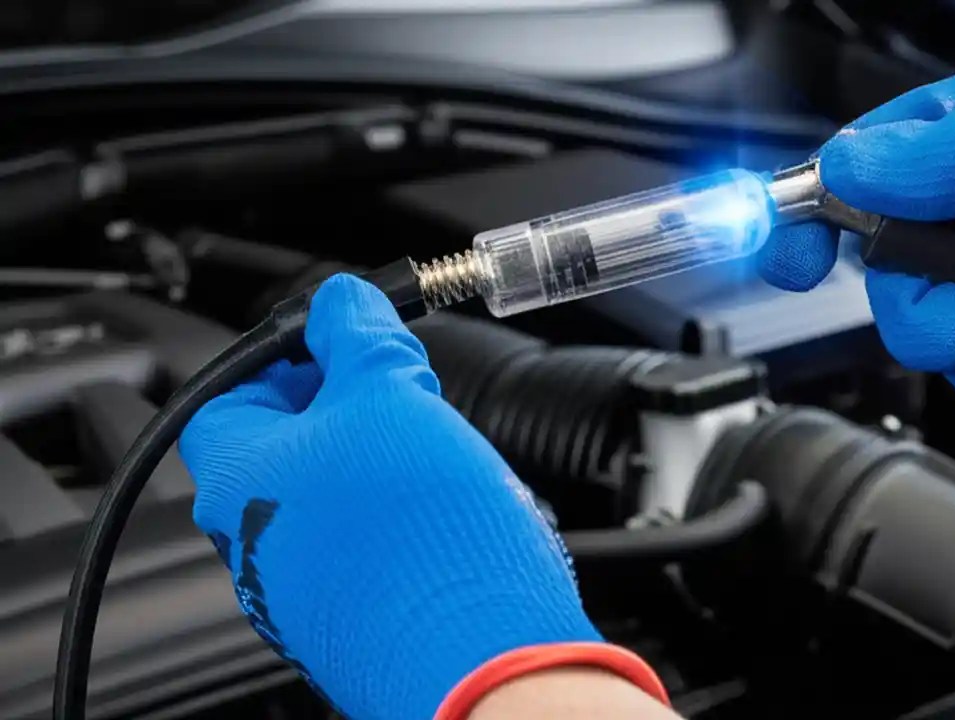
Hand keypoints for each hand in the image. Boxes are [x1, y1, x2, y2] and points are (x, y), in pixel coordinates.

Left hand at [179, 275, 602, 719]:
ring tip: (435, 461)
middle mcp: (252, 544)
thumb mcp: (388, 391)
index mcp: (236, 480)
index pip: (231, 392)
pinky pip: (364, 550)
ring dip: (381, 465)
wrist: (476, 652)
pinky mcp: (351, 619)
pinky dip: (400, 523)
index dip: (289, 358)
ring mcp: (299, 589)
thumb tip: (342, 300)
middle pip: (288, 445)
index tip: (345, 342)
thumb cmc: (418, 532)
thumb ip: (359, 334)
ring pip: (331, 498)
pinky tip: (444, 517)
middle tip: (405, 399)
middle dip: (351, 410)